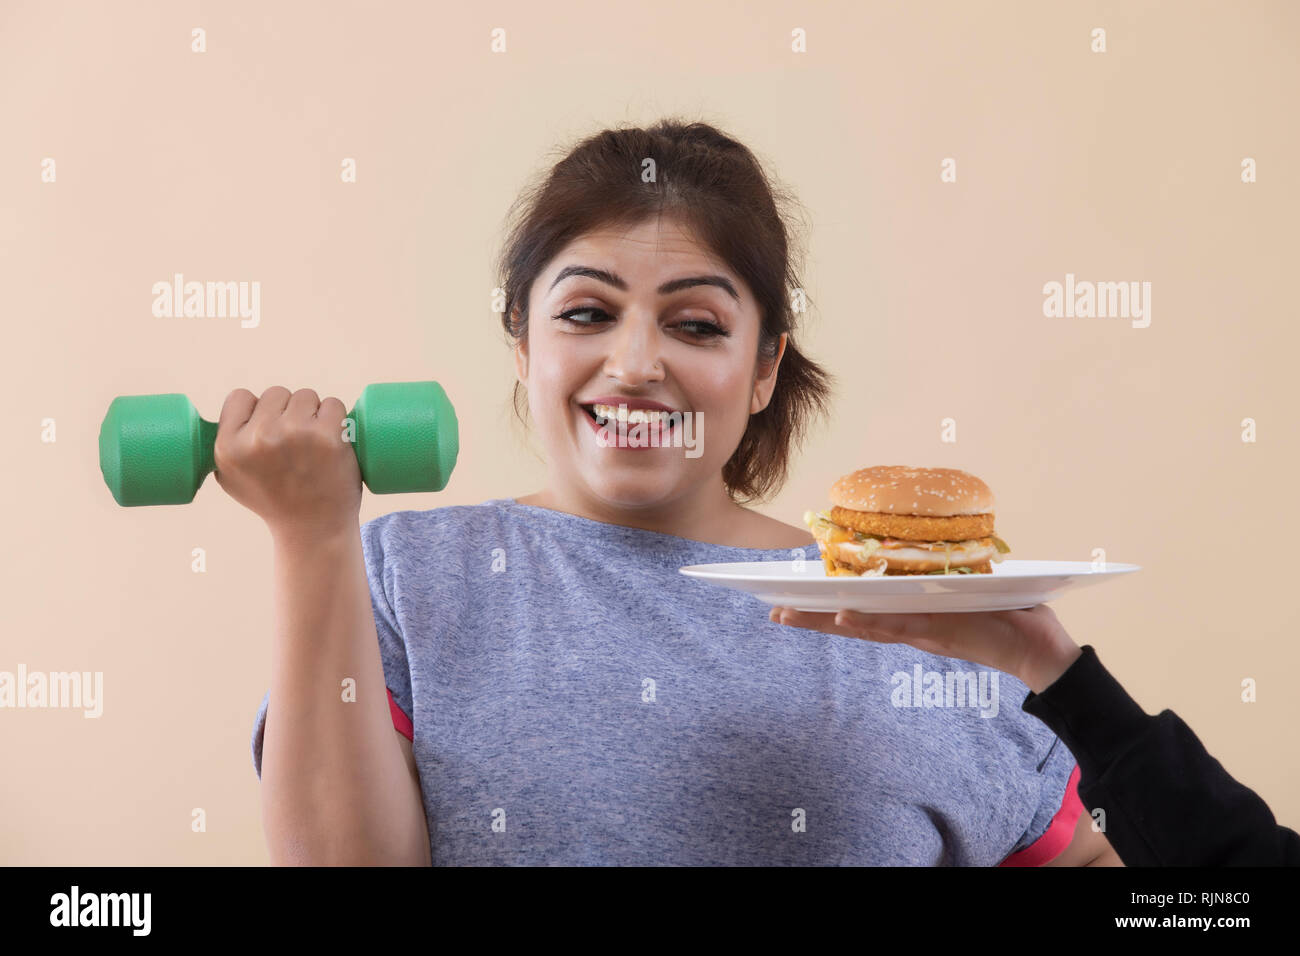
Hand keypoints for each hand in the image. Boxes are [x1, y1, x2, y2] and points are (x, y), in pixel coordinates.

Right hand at [212, 386, 361, 542]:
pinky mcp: (329, 436)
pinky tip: (332, 439)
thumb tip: (231, 411)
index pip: (240, 397)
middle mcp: (260, 437)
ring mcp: (296, 433)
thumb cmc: (273, 500)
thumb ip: (225, 443)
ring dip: (312, 413)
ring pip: (306, 396)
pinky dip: (336, 417)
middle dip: (286, 412)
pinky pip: (334, 404)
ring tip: (313, 443)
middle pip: (276, 394)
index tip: (266, 429)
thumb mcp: (231, 477)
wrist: (314, 528)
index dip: (255, 410)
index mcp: (229, 446)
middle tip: (294, 443)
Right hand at [768, 603, 1082, 693]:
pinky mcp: (935, 632)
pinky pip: (894, 626)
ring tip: (790, 613)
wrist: (1042, 646)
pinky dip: (866, 622)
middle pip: (849, 622)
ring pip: (861, 625)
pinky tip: (841, 615)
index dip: (824, 607)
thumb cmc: (1007, 614)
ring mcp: (918, 630)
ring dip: (824, 620)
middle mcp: (908, 625)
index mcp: (911, 615)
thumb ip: (939, 573)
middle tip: (772, 610)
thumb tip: (919, 540)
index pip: (860, 610)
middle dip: (810, 617)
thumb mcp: (965, 587)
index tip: (790, 598)